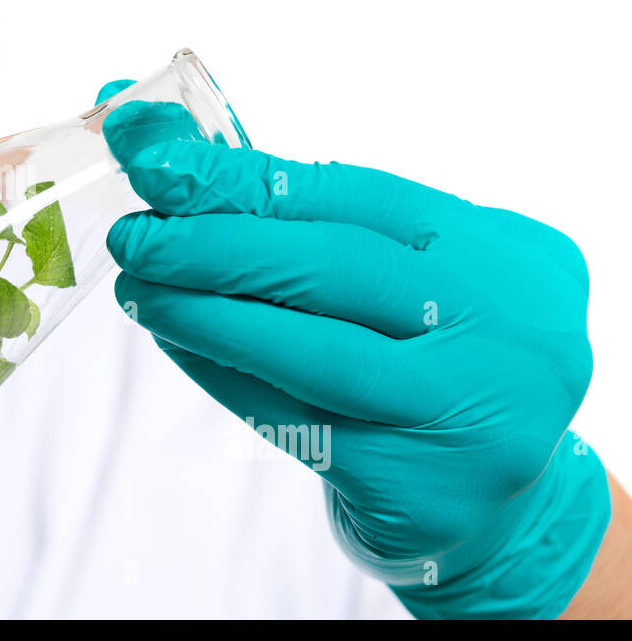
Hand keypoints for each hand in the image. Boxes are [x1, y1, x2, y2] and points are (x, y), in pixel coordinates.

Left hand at [95, 81, 611, 618]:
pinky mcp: (421, 485)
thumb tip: (157, 137)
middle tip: (133, 233)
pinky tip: (175, 343)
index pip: (356, 194)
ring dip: (206, 313)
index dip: (244, 174)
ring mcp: (472, 411)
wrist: (499, 503)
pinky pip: (296, 420)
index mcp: (507, 251)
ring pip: (314, 349)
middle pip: (337, 265)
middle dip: (215, 242)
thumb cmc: (429, 360)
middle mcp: (508, 326)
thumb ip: (290, 206)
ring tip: (138, 289)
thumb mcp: (399, 273)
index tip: (152, 156)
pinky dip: (224, 374)